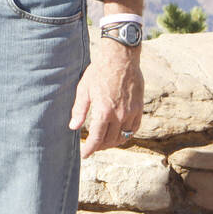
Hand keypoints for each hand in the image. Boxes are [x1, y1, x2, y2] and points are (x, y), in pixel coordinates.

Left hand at [68, 40, 143, 157]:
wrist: (120, 59)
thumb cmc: (99, 72)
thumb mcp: (84, 89)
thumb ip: (79, 110)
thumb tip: (73, 127)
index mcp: (104, 112)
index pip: (97, 138)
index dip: (90, 149)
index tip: (84, 154)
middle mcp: (119, 115)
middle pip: (111, 140)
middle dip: (100, 146)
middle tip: (92, 146)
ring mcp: (131, 112)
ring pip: (124, 137)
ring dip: (113, 142)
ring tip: (104, 142)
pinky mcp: (139, 108)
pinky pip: (134, 128)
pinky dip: (127, 134)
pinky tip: (120, 133)